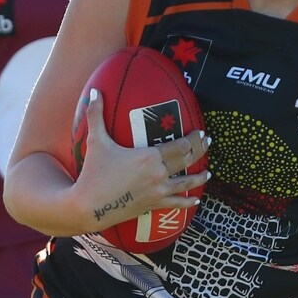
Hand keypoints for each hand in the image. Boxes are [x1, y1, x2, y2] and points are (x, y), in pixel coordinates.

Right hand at [74, 90, 209, 232]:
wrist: (89, 206)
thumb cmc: (93, 173)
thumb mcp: (96, 141)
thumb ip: (96, 115)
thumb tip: (95, 91)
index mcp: (149, 157)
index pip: (181, 146)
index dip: (194, 139)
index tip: (201, 132)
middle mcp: (158, 174)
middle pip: (187, 160)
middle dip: (200, 150)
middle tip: (208, 143)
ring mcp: (158, 191)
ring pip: (186, 183)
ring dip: (199, 177)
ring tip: (208, 173)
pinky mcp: (153, 205)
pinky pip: (176, 203)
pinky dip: (188, 202)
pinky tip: (196, 201)